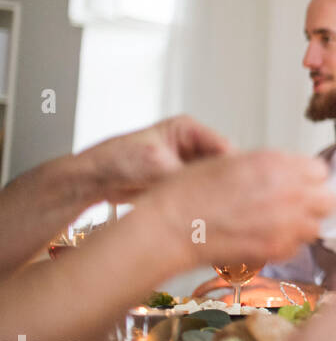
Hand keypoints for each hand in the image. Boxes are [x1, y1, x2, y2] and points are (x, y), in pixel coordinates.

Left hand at [78, 115, 230, 202]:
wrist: (93, 180)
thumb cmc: (116, 160)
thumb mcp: (158, 165)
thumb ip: (191, 176)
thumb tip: (215, 189)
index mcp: (188, 129)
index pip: (225, 147)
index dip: (233, 169)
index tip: (237, 188)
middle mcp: (192, 145)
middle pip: (223, 165)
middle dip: (223, 183)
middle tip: (225, 202)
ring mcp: (188, 164)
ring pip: (214, 181)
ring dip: (212, 194)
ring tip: (209, 208)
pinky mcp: (182, 182)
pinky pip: (202, 193)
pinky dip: (203, 202)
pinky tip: (200, 211)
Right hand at [134, 150, 335, 267]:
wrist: (170, 226)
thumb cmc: (190, 192)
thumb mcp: (231, 162)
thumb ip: (267, 167)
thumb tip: (288, 173)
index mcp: (276, 163)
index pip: (320, 171)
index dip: (309, 180)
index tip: (299, 187)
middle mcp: (288, 189)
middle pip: (327, 200)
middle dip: (313, 204)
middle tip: (294, 210)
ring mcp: (286, 220)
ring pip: (316, 227)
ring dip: (301, 227)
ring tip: (276, 227)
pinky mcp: (277, 248)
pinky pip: (297, 248)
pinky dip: (285, 246)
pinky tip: (263, 240)